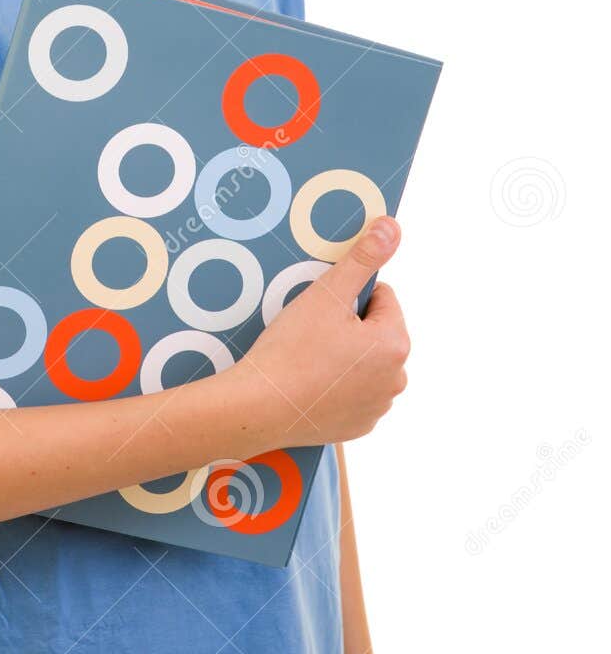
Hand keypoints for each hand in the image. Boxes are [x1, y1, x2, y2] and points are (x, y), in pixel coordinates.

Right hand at [227, 217, 409, 448]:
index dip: (347, 296)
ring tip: (308, 359)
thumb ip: (362, 259)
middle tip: (311, 334)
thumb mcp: (326, 294)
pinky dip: (336, 385)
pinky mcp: (359, 426)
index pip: (381, 298)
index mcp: (395, 343)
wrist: (258, 408)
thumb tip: (392, 227)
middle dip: (349, 326)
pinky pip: (353, 392)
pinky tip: (309, 383)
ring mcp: (378, 406)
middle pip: (375, 331)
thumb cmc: (291, 349)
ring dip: (345, 356)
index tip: (321, 310)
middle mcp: (396, 379)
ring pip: (364, 362)